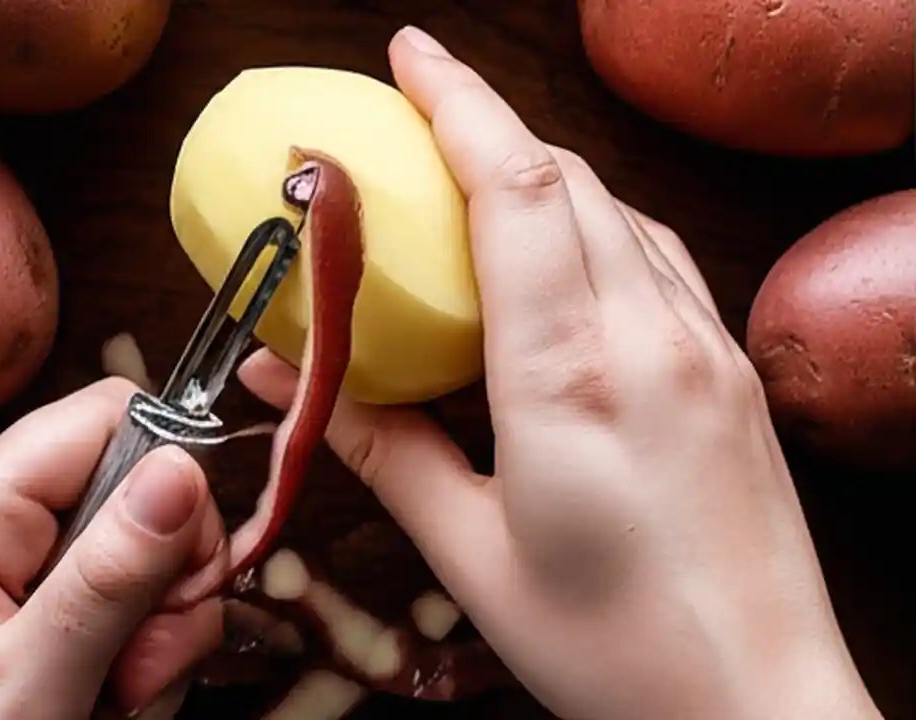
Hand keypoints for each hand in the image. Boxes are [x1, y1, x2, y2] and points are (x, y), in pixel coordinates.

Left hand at [0, 378, 226, 719]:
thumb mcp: (22, 689)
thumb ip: (104, 580)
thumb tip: (182, 466)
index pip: (101, 418)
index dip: (166, 469)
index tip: (184, 560)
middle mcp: (3, 532)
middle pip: (144, 489)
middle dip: (169, 576)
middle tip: (140, 659)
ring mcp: (35, 581)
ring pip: (158, 560)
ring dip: (166, 634)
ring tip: (115, 700)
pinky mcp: (61, 625)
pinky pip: (147, 614)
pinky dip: (154, 664)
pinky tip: (114, 708)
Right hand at [239, 26, 880, 719]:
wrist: (760, 707)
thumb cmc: (612, 648)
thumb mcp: (470, 554)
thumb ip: (380, 449)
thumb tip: (283, 381)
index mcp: (573, 377)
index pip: (516, 190)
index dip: (458, 102)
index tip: (406, 53)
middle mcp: (652, 337)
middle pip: (566, 177)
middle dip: (486, 122)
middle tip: (412, 114)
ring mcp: (705, 346)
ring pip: (616, 207)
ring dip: (540, 169)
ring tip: (471, 175)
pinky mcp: (730, 369)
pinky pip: (656, 254)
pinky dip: (593, 221)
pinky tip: (557, 251)